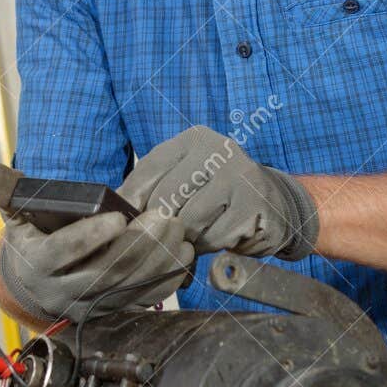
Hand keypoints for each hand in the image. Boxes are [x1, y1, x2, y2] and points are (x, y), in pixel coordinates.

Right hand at [0, 183, 194, 322]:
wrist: (34, 283)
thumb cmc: (30, 238)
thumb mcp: (14, 214)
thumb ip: (4, 190)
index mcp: (37, 264)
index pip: (62, 252)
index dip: (89, 237)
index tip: (117, 217)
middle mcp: (62, 291)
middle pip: (104, 272)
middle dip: (137, 246)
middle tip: (163, 218)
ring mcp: (89, 305)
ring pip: (127, 287)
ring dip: (157, 260)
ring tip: (176, 230)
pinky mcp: (111, 311)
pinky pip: (143, 299)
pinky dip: (166, 279)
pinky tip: (184, 256)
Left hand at [118, 125, 319, 260]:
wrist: (274, 204)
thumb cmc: (216, 194)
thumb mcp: (184, 178)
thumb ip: (151, 187)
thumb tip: (112, 208)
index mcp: (194, 139)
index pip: (149, 170)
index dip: (133, 201)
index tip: (127, 222)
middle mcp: (218, 149)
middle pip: (166, 198)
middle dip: (160, 225)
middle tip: (163, 237)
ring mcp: (239, 175)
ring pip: (189, 221)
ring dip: (186, 239)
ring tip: (193, 236)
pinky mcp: (254, 204)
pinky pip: (214, 237)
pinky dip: (209, 247)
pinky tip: (218, 238)